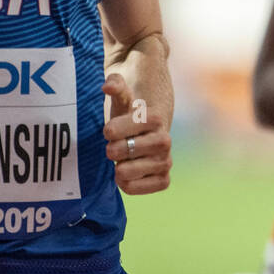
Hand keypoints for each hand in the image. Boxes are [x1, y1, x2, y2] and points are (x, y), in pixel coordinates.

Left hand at [102, 71, 171, 194]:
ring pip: (129, 172)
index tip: (111, 130)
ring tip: (120, 162)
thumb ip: (116, 86)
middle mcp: (164, 139)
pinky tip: (126, 175)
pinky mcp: (164, 179)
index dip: (109, 131)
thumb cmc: (130, 116)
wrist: (146, 135)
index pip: (115, 130)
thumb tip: (108, 86)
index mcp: (154, 117)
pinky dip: (129, 185)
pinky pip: (140, 188)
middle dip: (112, 150)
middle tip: (114, 147)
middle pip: (123, 151)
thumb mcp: (123, 98)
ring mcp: (166, 160)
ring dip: (118, 168)